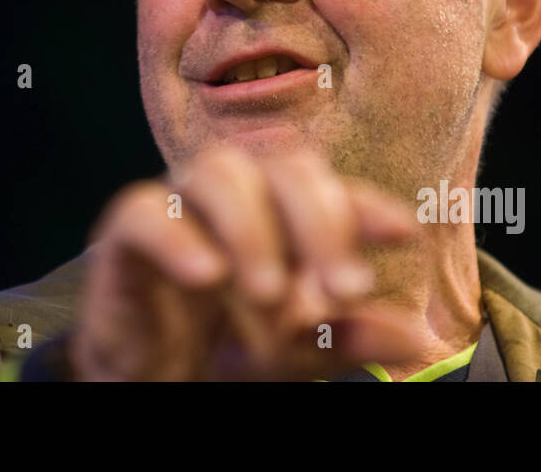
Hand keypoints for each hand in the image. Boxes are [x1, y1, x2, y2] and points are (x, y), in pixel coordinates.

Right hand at [67, 147, 426, 380]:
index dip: (366, 205)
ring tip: (270, 294)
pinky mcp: (124, 232)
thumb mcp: (299, 351)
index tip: (403, 233)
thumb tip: (416, 338)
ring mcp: (180, 205)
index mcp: (282, 211)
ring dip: (253, 229)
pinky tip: (208, 275)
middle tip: (343, 290)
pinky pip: (143, 210)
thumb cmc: (227, 344)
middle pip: (284, 167)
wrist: (150, 374)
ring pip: (218, 173)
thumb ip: (349, 338)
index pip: (331, 189)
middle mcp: (236, 194)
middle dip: (320, 222)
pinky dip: (177, 238)